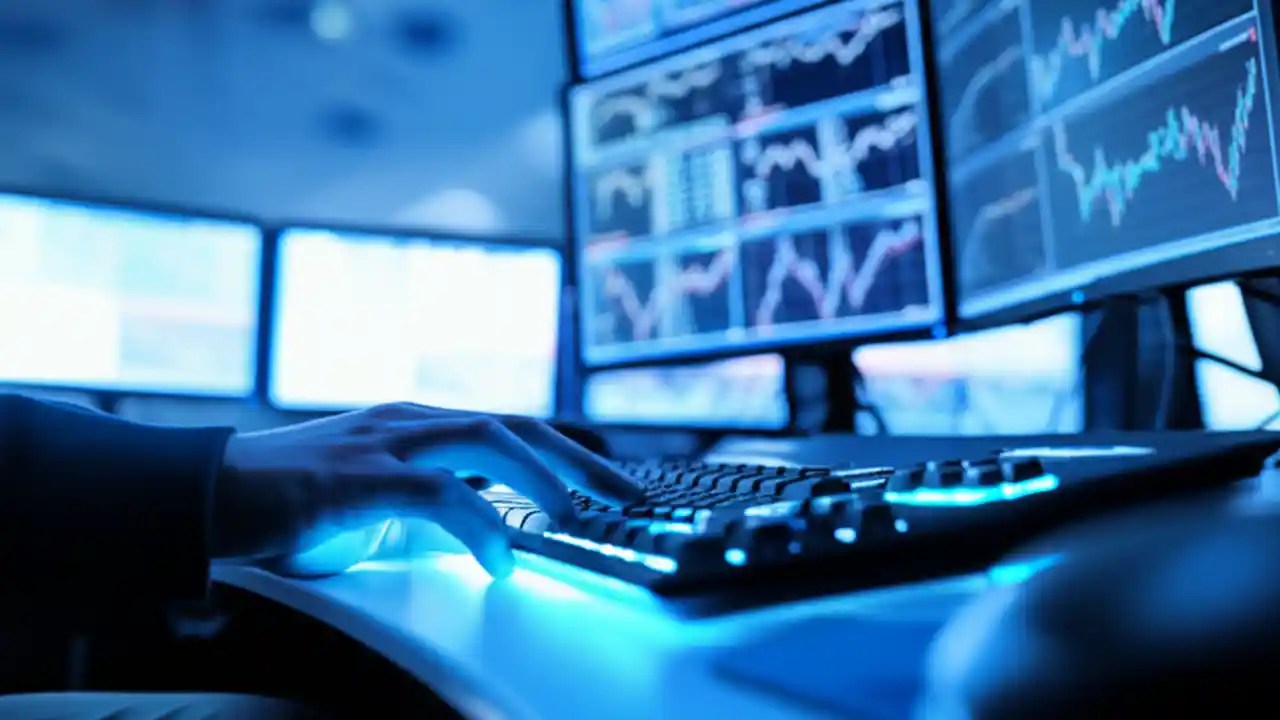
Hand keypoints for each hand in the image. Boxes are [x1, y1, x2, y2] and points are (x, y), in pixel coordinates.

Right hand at [213, 403, 643, 576]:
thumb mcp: (379, 504)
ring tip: (577, 515)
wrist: (205, 495)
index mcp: (417, 423)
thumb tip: (489, 536)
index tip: (609, 479)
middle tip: (624, 492)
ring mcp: (385, 442)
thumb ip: (433, 511)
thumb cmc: (291, 501)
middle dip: (578, 457)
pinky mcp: (358, 477)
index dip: (566, 449)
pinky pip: (438, 492)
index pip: (510, 427)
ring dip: (542, 476)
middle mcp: (410, 420)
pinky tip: (502, 557)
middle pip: (516, 424)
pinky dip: (480, 523)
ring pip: (487, 439)